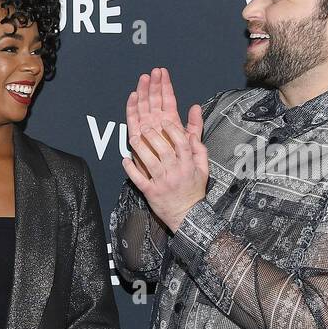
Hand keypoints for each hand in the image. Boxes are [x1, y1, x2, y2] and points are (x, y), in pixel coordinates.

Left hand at [123, 68, 208, 231]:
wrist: (187, 214)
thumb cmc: (193, 187)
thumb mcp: (202, 165)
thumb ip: (197, 141)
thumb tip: (196, 114)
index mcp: (188, 163)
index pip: (181, 143)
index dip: (172, 130)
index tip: (164, 120)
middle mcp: (175, 171)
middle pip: (164, 150)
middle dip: (154, 137)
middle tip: (145, 126)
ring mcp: (162, 182)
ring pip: (150, 163)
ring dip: (141, 150)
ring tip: (134, 138)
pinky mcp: (150, 192)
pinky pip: (139, 180)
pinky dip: (131, 170)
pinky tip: (125, 160)